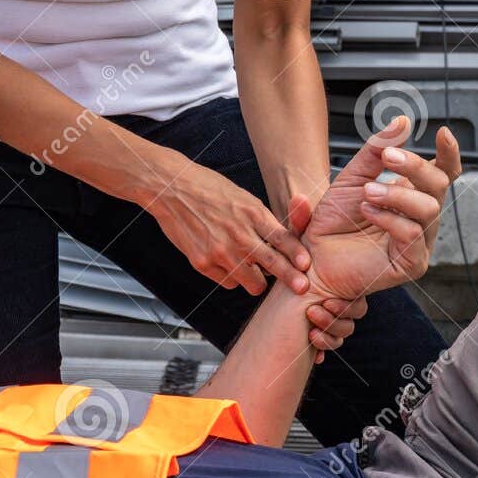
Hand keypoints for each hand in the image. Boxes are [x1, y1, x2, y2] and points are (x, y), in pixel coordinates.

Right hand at [148, 160, 310, 294]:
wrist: (171, 188)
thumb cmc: (208, 189)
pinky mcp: (203, 263)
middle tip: (302, 288)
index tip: (306, 265)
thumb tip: (282, 243)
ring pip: (253, 283)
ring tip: (254, 271)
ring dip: (257, 280)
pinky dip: (232, 277)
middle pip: (274, 265)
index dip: (298, 255)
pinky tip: (227, 264)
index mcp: (252, 213)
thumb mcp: (243, 198)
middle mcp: (239, 235)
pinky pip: (229, 283)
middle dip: (291, 279)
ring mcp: (221, 251)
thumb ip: (262, 221)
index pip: (283, 239)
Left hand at [287, 116, 461, 308]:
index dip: (448, 153)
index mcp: (412, 194)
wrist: (314, 257)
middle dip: (415, 166)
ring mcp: (419, 241)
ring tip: (367, 193)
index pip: (443, 173)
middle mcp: (420, 217)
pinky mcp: (411, 264)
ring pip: (429, 208)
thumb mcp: (353, 177)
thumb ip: (377, 151)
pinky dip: (390, 218)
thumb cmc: (334, 221)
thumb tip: (403, 120)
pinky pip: (412, 234)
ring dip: (397, 195)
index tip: (442, 133)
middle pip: (438, 184)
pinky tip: (369, 212)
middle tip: (388, 156)